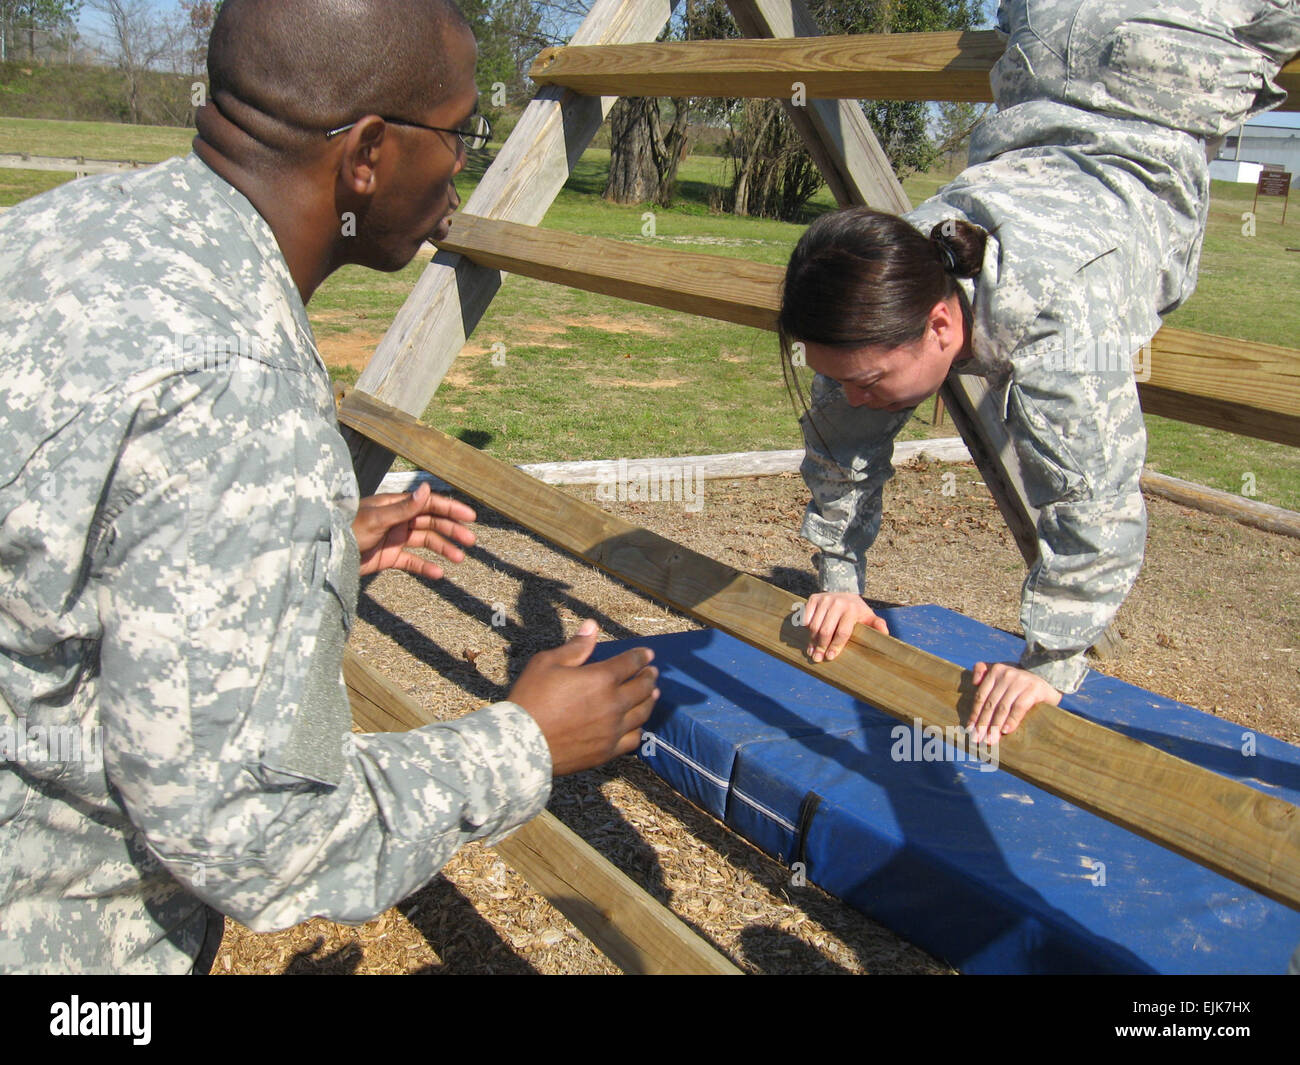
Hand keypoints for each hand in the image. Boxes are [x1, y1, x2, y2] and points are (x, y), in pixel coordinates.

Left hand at [353, 482, 476, 578]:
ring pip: (425, 542)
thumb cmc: (346, 529)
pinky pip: (412, 561)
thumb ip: (404, 507)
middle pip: (431, 522)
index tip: (469, 516)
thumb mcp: (376, 519)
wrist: (327, 554)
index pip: (428, 504)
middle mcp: (398, 519)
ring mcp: (394, 538)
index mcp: (395, 505)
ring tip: (459, 559)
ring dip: (443, 549)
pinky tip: (438, 574)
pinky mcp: (389, 557)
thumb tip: (426, 489)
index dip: (450, 509)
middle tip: (471, 541)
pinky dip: (425, 567)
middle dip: (451, 530)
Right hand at [508, 620, 658, 775]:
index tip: (647, 654)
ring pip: (642, 712)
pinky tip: (637, 724)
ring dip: (650, 700)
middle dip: (649, 676)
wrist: (521, 744)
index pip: (631, 662)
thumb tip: (592, 625)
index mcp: (602, 678)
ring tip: (653, 694)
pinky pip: (633, 738)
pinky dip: (639, 728)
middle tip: (652, 673)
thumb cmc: (531, 699)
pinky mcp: (608, 750)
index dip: (641, 656)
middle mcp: (614, 703)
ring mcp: (613, 729)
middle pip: (642, 687)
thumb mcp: (547, 663)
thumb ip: (575, 646)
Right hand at [803, 593, 888, 662]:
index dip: (836, 646)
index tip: (831, 657)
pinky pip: (806, 617)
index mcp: (851, 609)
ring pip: (814, 625)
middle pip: (826, 630)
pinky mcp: (814, 598)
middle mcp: (837, 602)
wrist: (844, 591)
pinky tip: (809, 637)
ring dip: (811, 640)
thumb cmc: (857, 611)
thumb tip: (886, 634)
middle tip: (817, 658)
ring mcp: (824, 599)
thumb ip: (878, 625)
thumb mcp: (869, 617)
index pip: (842, 632)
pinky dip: (806, 629)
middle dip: (821, 646)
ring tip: (811, 651)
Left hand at [969, 662, 1060, 743]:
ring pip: (1003, 707)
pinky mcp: (1033, 689)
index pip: (981, 695)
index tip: (969, 729)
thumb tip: (974, 683)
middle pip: (990, 703)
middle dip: (983, 723)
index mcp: (995, 670)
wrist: (1051, 678)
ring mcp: (1020, 681)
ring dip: (995, 726)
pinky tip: (1006, 731)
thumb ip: (985, 673)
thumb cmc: (1022, 682)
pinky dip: (1012, 720)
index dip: (975, 713)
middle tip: (977, 738)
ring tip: (990, 739)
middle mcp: (1006, 674)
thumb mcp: (1003, 674)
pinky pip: (1019, 707)